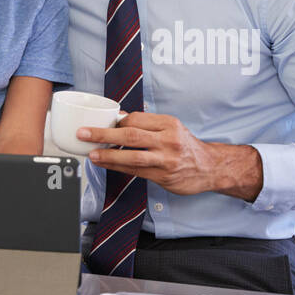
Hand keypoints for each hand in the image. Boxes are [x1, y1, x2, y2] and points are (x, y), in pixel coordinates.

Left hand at [78, 112, 261, 199]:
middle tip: (84, 133)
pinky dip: (118, 167)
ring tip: (91, 153)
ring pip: (132, 156)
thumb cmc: (186, 147)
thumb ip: (148, 125)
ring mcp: (166, 159)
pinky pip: (136, 171)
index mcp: (169, 123)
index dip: (116, 122)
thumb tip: (118, 120)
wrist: (210, 167)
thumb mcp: (172, 128)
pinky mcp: (163, 176)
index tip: (101, 124)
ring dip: (108, 154)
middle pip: (131, 134)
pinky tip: (105, 165)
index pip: (136, 118)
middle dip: (104, 134)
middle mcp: (169, 140)